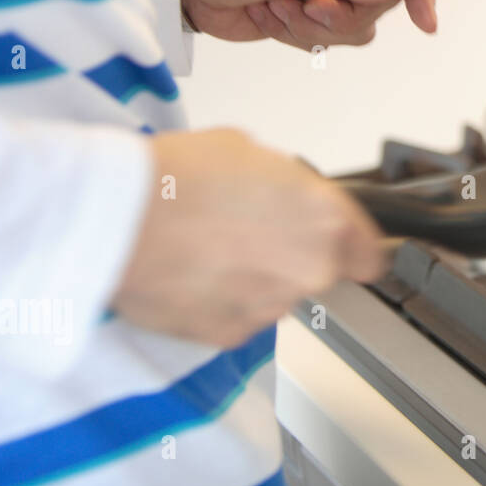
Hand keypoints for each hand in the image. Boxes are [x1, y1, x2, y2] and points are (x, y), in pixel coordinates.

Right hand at [115, 129, 385, 347]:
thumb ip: (287, 184)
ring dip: (254, 279)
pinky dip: (221, 301)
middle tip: (248, 234)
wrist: (113, 219)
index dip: (356, 247)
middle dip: (292, 256)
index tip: (348, 248)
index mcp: (324, 218)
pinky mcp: (231, 334)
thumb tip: (287, 196)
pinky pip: (239, 317)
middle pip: (320, 272)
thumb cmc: (174, 177)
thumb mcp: (249, 151)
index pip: (371, 253)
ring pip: (278, 295)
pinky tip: (193, 273)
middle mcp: (308, 267)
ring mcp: (271, 305)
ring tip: (209, 249)